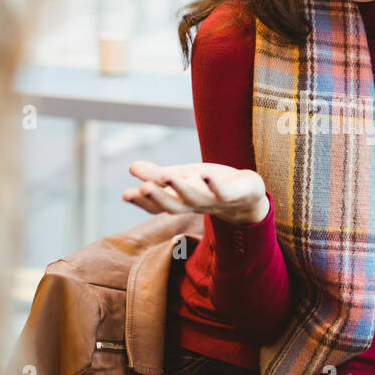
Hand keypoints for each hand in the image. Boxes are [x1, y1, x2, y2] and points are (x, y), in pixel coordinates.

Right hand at [121, 159, 268, 224]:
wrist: (247, 197)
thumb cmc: (210, 187)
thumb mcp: (183, 177)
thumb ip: (158, 175)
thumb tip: (131, 167)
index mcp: (180, 202)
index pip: (157, 205)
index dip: (142, 201)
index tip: (126, 194)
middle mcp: (194, 205)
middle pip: (173, 206)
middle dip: (157, 198)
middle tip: (141, 189)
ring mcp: (213, 201)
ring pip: (195, 199)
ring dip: (180, 189)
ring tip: (166, 176)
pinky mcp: (233, 194)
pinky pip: (222, 193)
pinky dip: (213, 185)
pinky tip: (203, 175)